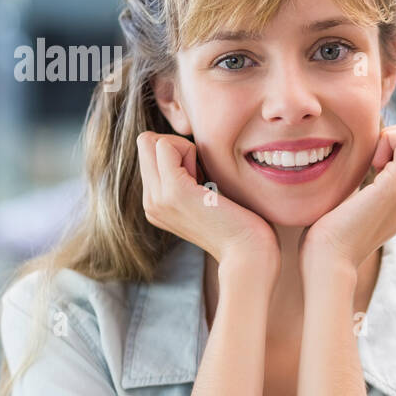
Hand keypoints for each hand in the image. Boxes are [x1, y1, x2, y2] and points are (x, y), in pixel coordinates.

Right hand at [136, 131, 277, 271]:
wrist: (249, 255)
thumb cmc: (242, 224)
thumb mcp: (206, 198)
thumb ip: (191, 178)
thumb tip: (191, 149)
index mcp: (156, 203)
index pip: (149, 151)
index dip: (178, 152)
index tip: (204, 176)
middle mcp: (150, 202)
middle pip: (146, 142)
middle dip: (178, 147)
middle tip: (204, 175)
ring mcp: (157, 198)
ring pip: (152, 141)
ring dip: (185, 150)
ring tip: (206, 182)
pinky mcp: (173, 192)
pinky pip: (166, 145)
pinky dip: (191, 151)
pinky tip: (209, 182)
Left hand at [300, 122, 395, 271]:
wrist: (332, 257)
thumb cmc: (337, 228)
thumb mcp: (368, 197)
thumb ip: (381, 175)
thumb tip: (376, 146)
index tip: (374, 162)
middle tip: (373, 160)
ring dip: (393, 136)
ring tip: (373, 164)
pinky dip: (386, 140)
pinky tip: (370, 165)